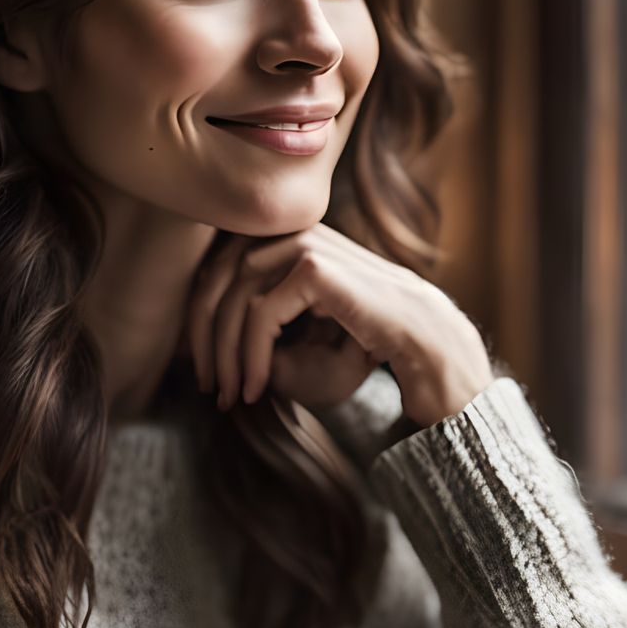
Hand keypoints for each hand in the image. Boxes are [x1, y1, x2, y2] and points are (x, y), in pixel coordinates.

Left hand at [186, 224, 494, 429]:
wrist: (426, 343)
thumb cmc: (365, 344)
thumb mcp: (300, 340)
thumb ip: (254, 332)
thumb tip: (208, 346)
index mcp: (285, 239)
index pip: (216, 268)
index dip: (201, 319)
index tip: (205, 368)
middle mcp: (291, 233)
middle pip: (215, 280)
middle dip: (204, 340)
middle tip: (210, 387)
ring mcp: (304, 244)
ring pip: (234, 299)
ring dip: (226, 354)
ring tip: (231, 394)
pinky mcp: (315, 267)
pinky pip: (260, 314)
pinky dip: (251, 356)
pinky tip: (256, 387)